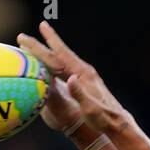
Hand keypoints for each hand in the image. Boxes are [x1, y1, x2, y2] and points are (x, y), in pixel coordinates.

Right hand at [17, 22, 132, 133]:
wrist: (117, 121)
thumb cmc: (102, 118)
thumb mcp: (90, 109)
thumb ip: (79, 94)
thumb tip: (70, 79)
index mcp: (82, 75)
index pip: (59, 59)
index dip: (44, 48)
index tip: (32, 39)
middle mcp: (84, 70)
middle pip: (62, 52)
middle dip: (49, 39)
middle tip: (35, 28)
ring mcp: (85, 74)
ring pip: (65, 57)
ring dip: (53, 46)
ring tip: (42, 37)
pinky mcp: (86, 79)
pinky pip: (68, 64)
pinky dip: (58, 58)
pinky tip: (53, 59)